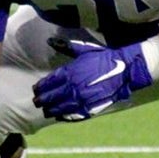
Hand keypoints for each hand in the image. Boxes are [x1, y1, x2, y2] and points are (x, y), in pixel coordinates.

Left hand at [32, 38, 154, 120]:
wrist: (123, 69)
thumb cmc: (103, 58)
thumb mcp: (83, 50)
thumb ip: (66, 46)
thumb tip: (50, 41)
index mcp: (70, 72)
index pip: (50, 82)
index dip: (41, 87)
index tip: (35, 89)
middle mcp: (73, 87)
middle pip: (52, 96)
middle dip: (42, 100)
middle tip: (36, 102)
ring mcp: (81, 98)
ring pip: (61, 107)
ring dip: (52, 109)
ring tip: (46, 111)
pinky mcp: (90, 107)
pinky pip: (74, 114)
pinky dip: (66, 116)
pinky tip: (60, 116)